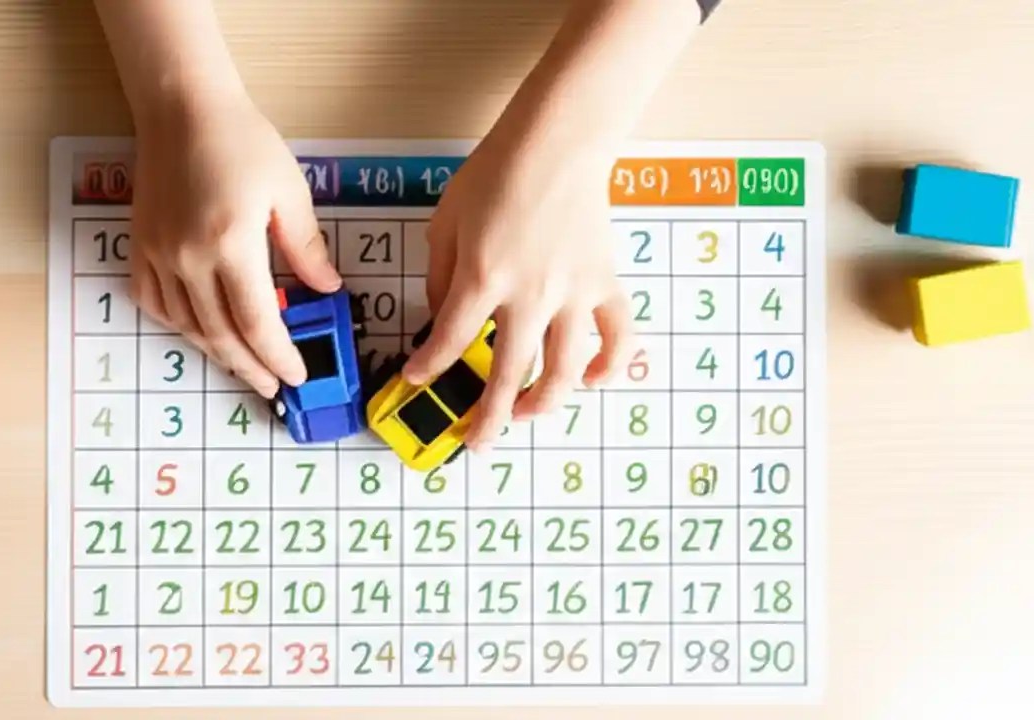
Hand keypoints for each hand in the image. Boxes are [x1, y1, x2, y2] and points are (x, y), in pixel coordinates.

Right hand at [128, 96, 341, 397]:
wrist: (182, 109)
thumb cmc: (241, 141)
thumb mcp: (289, 191)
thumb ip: (306, 246)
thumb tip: (327, 288)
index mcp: (231, 243)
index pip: (257, 322)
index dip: (278, 355)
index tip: (295, 374)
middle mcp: (188, 257)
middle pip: (221, 335)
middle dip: (250, 368)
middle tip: (272, 386)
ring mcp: (158, 255)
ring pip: (187, 326)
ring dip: (218, 352)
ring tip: (244, 364)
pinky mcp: (141, 248)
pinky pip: (156, 304)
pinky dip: (180, 325)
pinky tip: (201, 330)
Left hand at [403, 129, 627, 449]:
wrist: (556, 144)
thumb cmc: (498, 174)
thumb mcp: (447, 221)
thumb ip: (440, 274)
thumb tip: (443, 313)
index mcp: (483, 278)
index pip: (448, 341)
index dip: (428, 367)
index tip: (416, 379)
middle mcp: (529, 295)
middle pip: (507, 375)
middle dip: (488, 418)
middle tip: (475, 441)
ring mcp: (571, 293)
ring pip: (563, 369)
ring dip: (544, 404)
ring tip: (525, 417)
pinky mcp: (604, 284)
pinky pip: (616, 336)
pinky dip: (609, 365)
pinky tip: (592, 380)